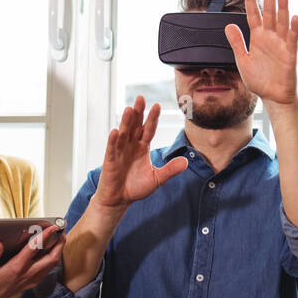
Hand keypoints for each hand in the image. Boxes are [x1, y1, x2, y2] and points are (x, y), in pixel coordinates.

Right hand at [0, 224, 64, 297]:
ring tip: (58, 239)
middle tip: (61, 231)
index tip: (52, 227)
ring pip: (52, 265)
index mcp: (15, 269)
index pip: (34, 249)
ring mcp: (31, 280)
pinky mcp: (31, 283)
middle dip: (59, 244)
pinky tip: (49, 252)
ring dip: (57, 251)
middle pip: (51, 258)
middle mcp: (26, 275)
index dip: (44, 236)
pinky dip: (52, 259)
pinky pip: (47, 270)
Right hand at [93, 96, 187, 210]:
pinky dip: (113, 140)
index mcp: (142, 147)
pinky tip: (115, 131)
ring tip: (129, 109)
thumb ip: (170, 170)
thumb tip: (186, 162)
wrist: (119, 200)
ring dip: (125, 122)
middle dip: (138, 112)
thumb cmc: (136, 187)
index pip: (148, 129)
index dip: (152, 118)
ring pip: (123, 133)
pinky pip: (112, 148)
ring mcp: (119, 151)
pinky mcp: (110, 160)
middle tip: (141, 98)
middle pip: (134, 125)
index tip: (157, 105)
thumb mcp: (157, 178)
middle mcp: (130, 145)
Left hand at [224, 0, 297, 105]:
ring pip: (282, 21)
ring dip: (282, 7)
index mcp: (257, 37)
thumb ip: (236, 43)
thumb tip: (228, 25)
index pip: (253, 14)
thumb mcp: (242, 60)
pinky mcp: (290, 54)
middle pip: (269, 12)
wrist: (273, 96)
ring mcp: (281, 44)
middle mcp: (270, 37)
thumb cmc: (260, 80)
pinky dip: (294, 29)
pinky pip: (292, 39)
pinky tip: (294, 18)